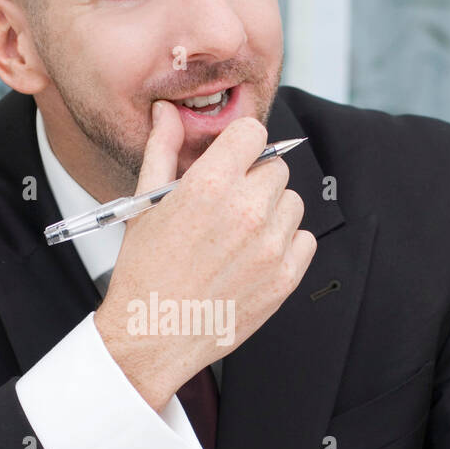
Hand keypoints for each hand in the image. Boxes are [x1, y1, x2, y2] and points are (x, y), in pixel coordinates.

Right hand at [94, 99, 315, 411]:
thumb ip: (162, 149)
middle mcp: (247, 211)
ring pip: (292, 203)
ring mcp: (270, 246)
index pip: (253, 133)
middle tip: (227, 207)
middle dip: (254, 180)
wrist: (153, 336)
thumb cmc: (145, 273)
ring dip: (271, 212)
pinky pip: (305, 240)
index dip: (240, 145)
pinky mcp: (285, 278)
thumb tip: (167, 112)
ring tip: (237, 236)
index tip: (231, 161)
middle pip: (276, 168)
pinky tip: (254, 257)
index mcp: (211, 184)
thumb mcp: (145, 203)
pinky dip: (285, 245)